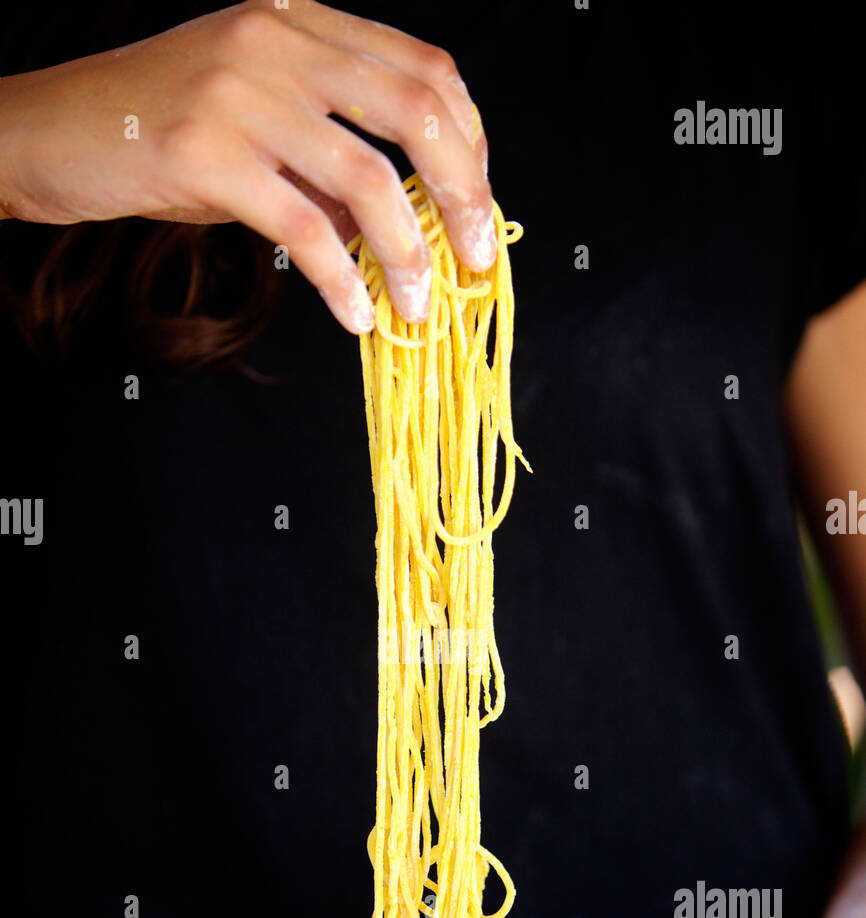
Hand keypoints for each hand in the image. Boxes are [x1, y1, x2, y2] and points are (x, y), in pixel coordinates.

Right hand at [0, 1, 492, 331]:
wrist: (50, 131)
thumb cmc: (156, 128)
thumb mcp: (256, 121)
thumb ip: (329, 156)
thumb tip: (407, 223)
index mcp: (302, 22)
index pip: (425, 70)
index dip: (470, 144)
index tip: (478, 205)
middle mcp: (278, 42)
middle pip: (416, 113)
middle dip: (464, 196)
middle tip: (476, 259)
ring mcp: (241, 94)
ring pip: (368, 179)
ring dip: (407, 256)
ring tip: (415, 306)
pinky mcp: (206, 155)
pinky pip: (305, 230)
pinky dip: (342, 283)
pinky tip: (354, 316)